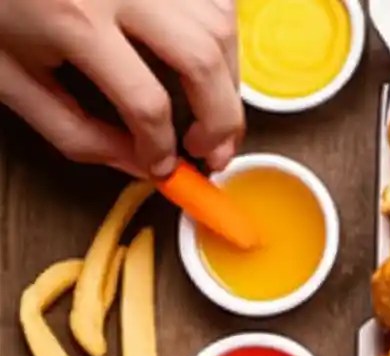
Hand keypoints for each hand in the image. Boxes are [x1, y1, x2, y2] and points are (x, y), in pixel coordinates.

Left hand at [0, 0, 241, 176]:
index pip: (146, 102)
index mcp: (74, 22)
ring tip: (214, 111)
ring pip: (221, 28)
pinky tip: (207, 62)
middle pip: (201, 61)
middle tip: (214, 152)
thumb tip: (139, 164)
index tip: (162, 167)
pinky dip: (224, 37)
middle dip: (221, 120)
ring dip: (229, 81)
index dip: (162, 147)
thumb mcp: (13, 80)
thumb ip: (75, 131)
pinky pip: (220, 2)